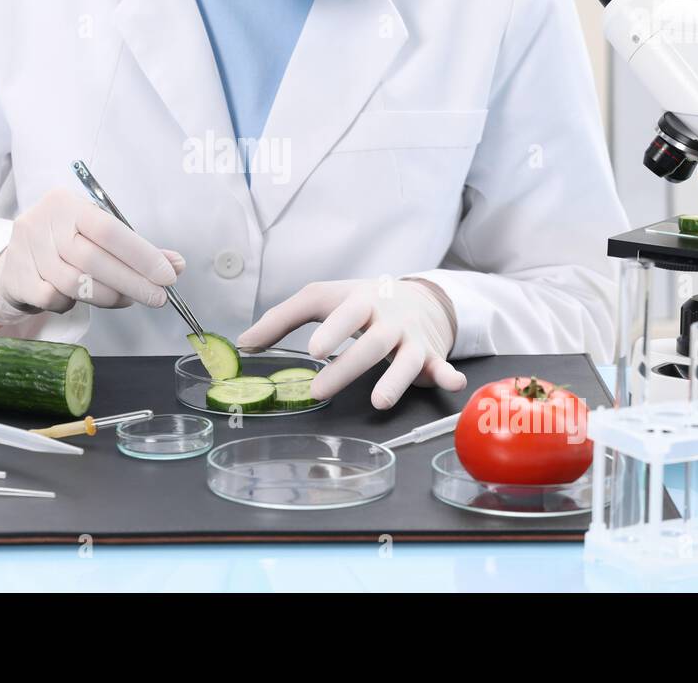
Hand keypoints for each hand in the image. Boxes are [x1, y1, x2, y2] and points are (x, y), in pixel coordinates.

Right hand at [0, 188, 183, 313]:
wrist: (16, 257)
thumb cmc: (66, 242)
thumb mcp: (98, 234)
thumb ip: (136, 249)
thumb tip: (176, 265)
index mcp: (68, 203)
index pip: (110, 230)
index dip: (142, 255)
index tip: (168, 276)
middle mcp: (43, 222)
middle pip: (94, 259)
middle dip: (133, 282)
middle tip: (158, 297)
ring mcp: (26, 250)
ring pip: (75, 282)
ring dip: (109, 296)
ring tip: (125, 299)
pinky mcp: (16, 277)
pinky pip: (54, 298)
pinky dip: (73, 303)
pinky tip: (81, 298)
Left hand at [239, 278, 465, 409]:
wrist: (417, 297)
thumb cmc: (358, 302)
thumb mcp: (323, 300)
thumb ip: (282, 319)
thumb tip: (243, 344)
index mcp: (359, 301)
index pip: (344, 312)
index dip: (331, 330)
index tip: (313, 350)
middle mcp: (388, 318)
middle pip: (371, 342)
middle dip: (348, 366)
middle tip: (320, 390)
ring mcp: (411, 338)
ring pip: (406, 358)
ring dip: (395, 380)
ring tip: (379, 401)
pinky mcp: (431, 356)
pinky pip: (441, 365)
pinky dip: (449, 374)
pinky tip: (453, 383)